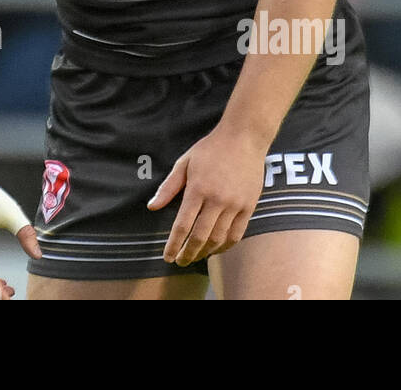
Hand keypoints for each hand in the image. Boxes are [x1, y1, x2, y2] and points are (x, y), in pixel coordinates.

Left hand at [147, 126, 267, 264]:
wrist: (243, 138)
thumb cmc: (210, 149)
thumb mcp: (184, 163)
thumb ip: (168, 187)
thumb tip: (152, 207)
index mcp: (198, 188)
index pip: (183, 225)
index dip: (173, 244)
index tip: (167, 257)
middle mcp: (217, 199)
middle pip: (200, 236)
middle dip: (188, 253)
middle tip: (180, 262)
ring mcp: (234, 204)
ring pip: (218, 239)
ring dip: (205, 252)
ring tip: (196, 257)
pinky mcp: (248, 206)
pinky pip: (237, 234)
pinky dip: (225, 246)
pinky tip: (216, 249)